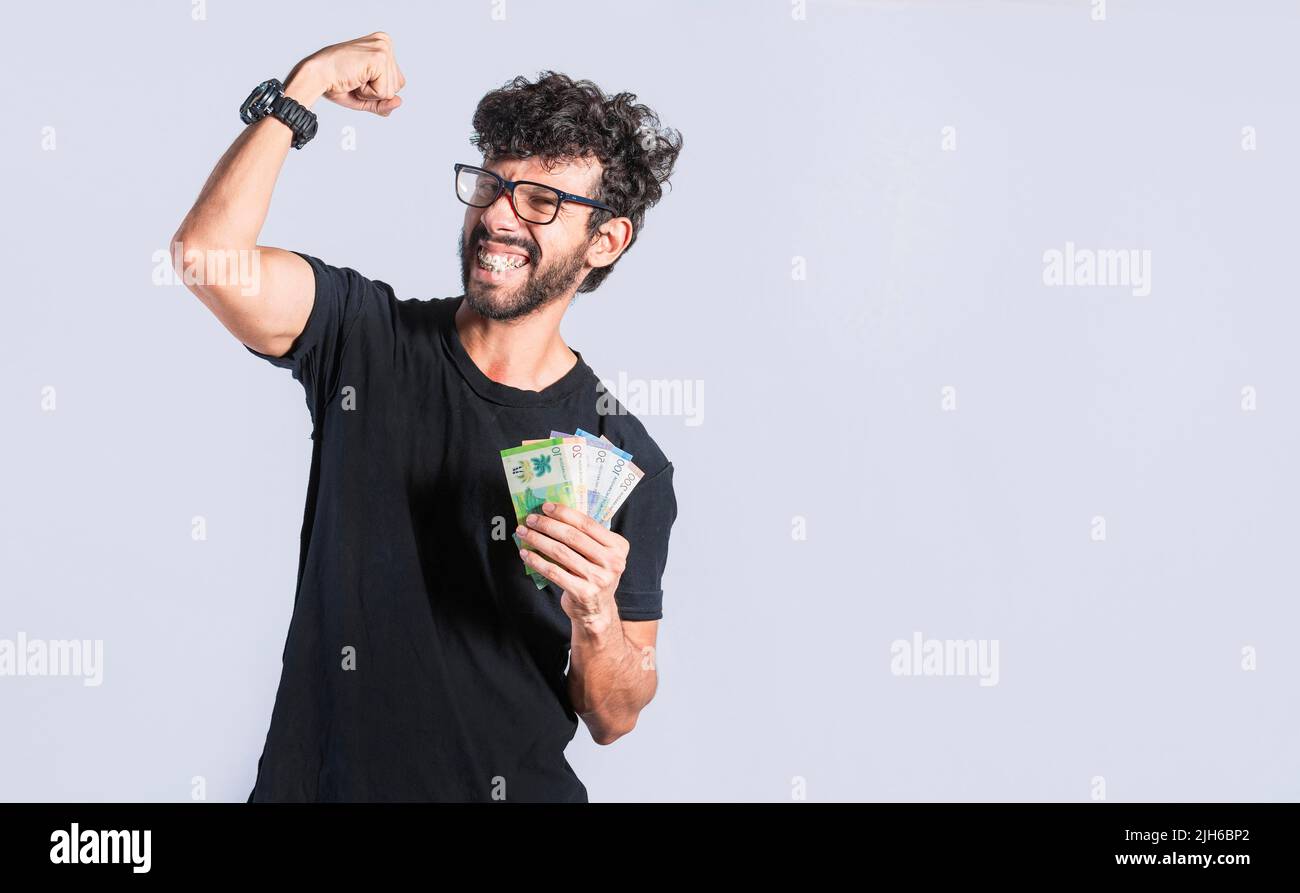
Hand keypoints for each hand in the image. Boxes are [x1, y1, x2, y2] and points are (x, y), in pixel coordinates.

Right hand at [283, 31, 405, 115]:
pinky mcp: (379, 58)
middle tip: (355, 78)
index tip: (358, 77)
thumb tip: (400, 102)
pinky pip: (384, 92)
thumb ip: (384, 102)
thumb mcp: (366, 97)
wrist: (317, 76)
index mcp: (383, 46)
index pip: (397, 82)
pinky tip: (355, 78)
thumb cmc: (336, 83)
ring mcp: (383, 48)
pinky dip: (368, 93)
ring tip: (355, 78)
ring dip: (371, 92)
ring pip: (392, 90)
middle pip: (397, 86)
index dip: (377, 89)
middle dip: (376, 91)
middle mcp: (385, 43)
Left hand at [516, 503, 629, 627]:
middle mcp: (612, 562)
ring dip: (538, 540)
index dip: (565, 513)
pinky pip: (554, 572)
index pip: (588, 524)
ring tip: (524, 533)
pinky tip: (525, 554)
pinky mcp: (583, 593)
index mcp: (618, 546)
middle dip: (548, 525)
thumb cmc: (594, 575)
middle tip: (531, 519)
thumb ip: (586, 537)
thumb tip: (553, 514)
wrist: (596, 611)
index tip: (546, 507)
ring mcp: (599, 579)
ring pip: (561, 553)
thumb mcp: (599, 554)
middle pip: (573, 537)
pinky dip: (537, 561)